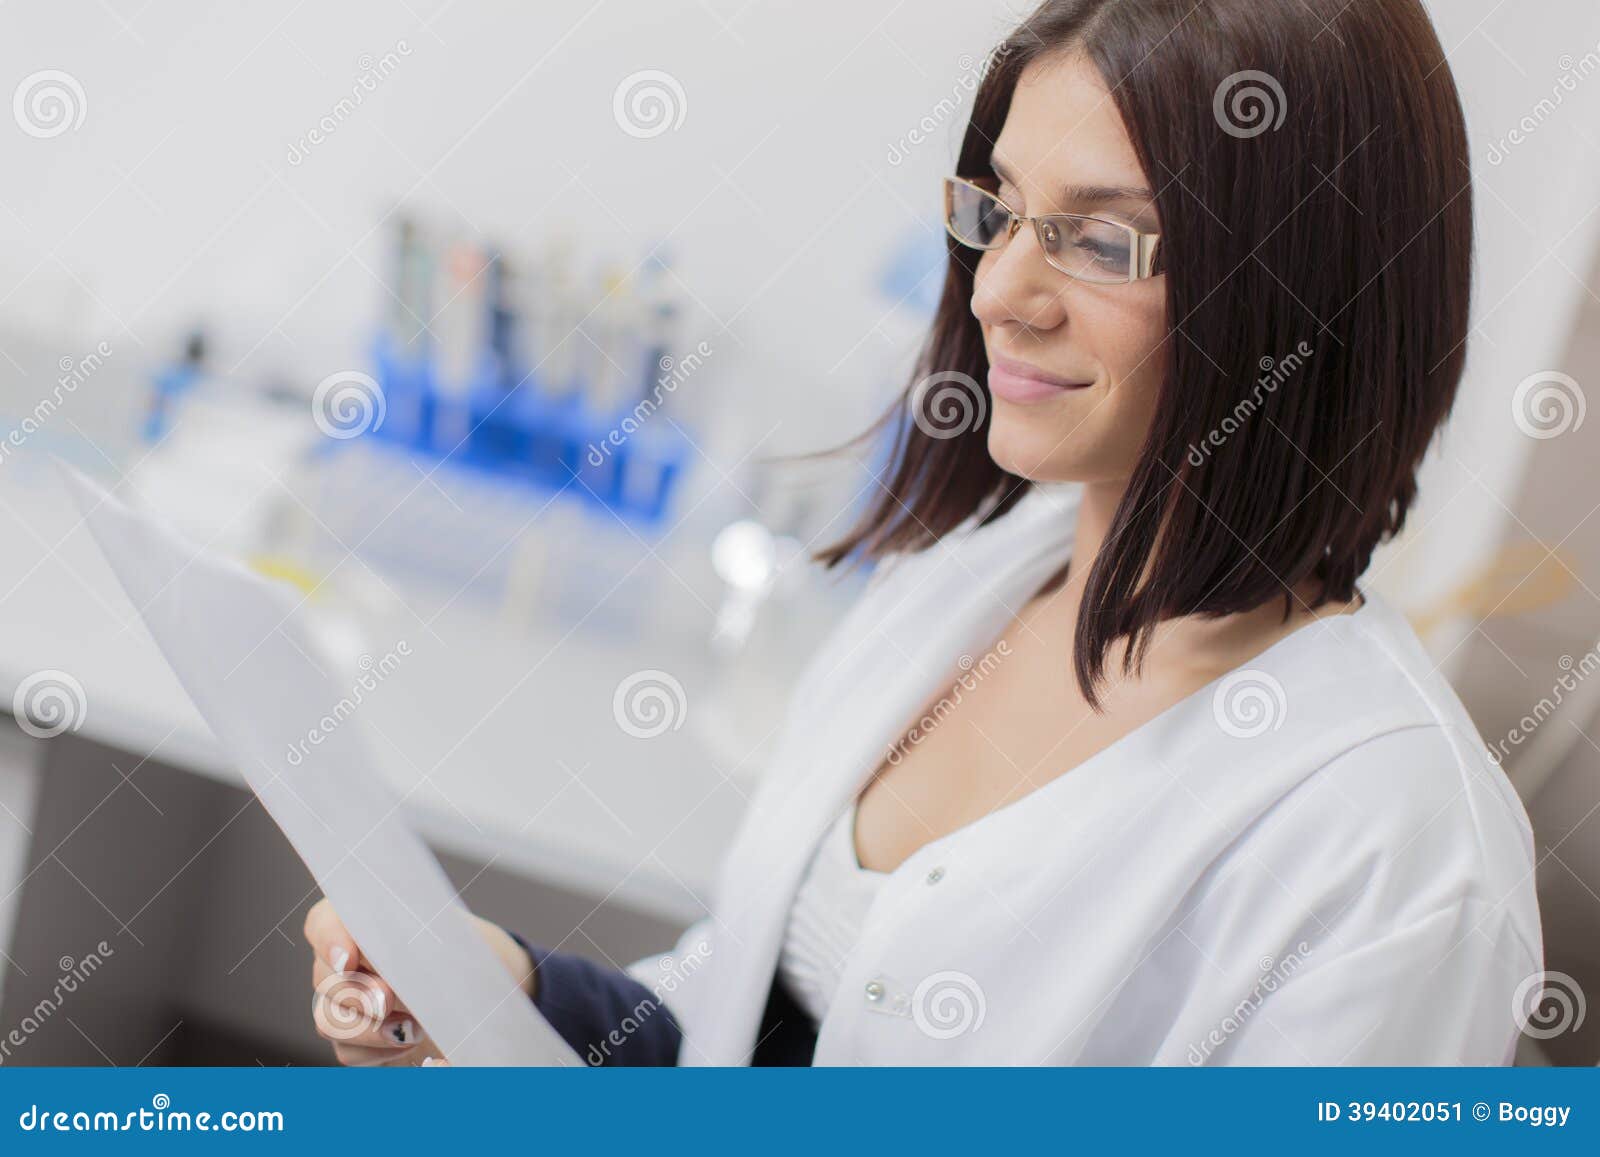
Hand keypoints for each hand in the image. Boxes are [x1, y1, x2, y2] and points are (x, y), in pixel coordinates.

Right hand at [302, 897, 534, 1066]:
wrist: (485, 1003)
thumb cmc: (474, 963)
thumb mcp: (466, 944)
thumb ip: (430, 941)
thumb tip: (394, 974)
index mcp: (370, 922)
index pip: (325, 921)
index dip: (329, 939)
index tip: (348, 960)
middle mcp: (349, 960)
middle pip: (323, 976)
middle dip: (357, 992)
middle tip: (388, 1000)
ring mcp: (347, 1002)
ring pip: (327, 1019)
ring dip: (368, 1029)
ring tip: (412, 1030)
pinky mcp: (355, 1040)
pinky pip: (346, 1050)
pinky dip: (376, 1051)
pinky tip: (407, 1043)